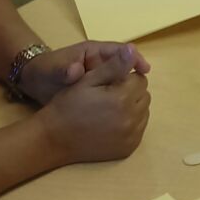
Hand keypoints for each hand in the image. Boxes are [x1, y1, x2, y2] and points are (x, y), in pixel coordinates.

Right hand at [36, 44, 150, 163]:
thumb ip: (114, 65)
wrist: (55, 138)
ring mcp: (131, 137)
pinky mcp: (127, 149)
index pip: (140, 79)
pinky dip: (129, 125)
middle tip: (107, 96)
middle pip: (144, 96)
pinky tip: (111, 123)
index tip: (108, 83)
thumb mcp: (88, 80)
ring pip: (143, 113)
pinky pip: (138, 130)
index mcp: (123, 98)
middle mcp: (131, 119)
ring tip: (108, 109)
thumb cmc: (69, 105)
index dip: (124, 77)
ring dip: (132, 108)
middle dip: (131, 92)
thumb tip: (133, 50)